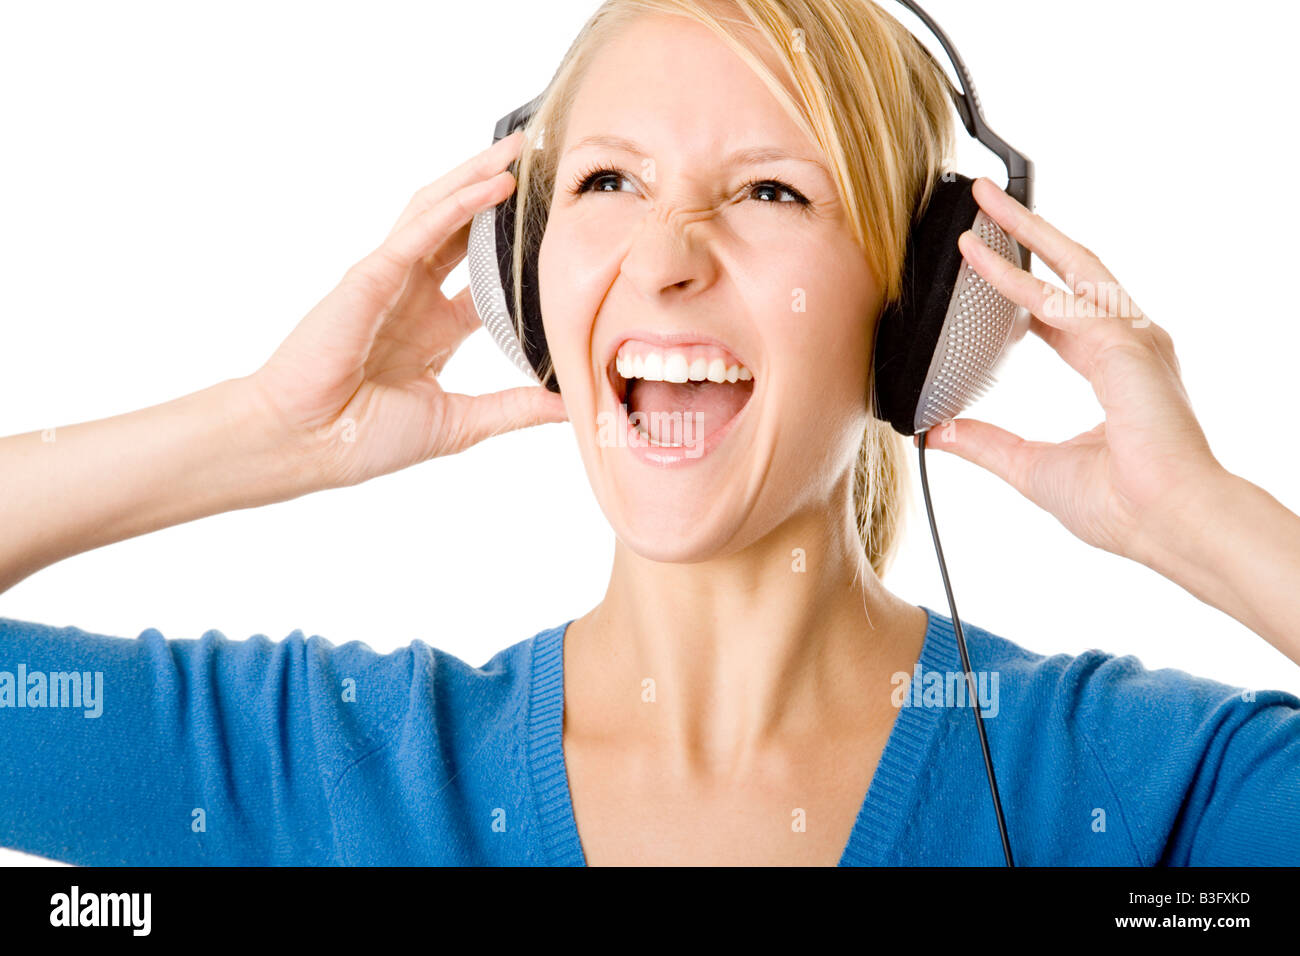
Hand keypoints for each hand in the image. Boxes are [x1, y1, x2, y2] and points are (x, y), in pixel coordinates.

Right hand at [246, 129, 566, 489]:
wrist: (306, 446)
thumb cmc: (366, 438)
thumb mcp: (459, 423)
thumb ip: (514, 408)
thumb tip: (569, 406)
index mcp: (434, 330)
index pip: (485, 280)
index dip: (518, 254)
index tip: (558, 232)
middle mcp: (414, 298)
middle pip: (463, 231)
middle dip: (497, 195)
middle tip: (541, 163)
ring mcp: (390, 281)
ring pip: (439, 212)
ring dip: (476, 177)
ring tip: (517, 150)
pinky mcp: (370, 275)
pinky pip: (420, 231)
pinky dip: (458, 205)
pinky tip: (493, 184)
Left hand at [918, 177, 1225, 565]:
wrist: (1165, 522)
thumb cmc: (1121, 504)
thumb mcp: (1031, 467)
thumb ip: (986, 444)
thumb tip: (940, 434)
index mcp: (1112, 368)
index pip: (1061, 312)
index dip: (1022, 287)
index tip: (987, 266)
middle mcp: (1126, 343)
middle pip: (1070, 267)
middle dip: (1027, 231)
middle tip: (985, 200)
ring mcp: (1131, 338)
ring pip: (1069, 265)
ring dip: (1023, 232)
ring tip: (983, 201)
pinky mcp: (1125, 346)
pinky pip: (1060, 302)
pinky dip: (1016, 280)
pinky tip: (981, 261)